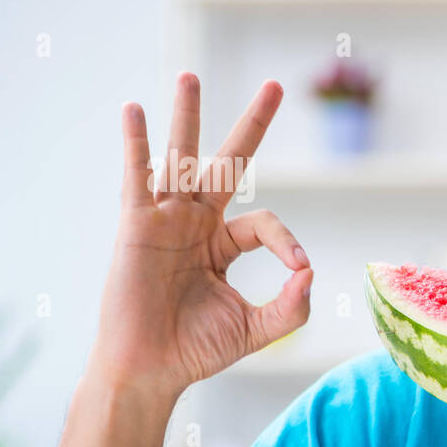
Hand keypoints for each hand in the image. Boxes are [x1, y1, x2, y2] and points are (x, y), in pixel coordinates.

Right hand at [87, 72, 312, 402]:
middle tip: (274, 85)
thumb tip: (312, 271)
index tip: (299, 269)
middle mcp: (195, 224)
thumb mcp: (258, 327)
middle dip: (252, 125)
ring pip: (182, 159)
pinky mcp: (138, 225)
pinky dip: (137, 145)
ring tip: (191, 76)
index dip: (287, 241)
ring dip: (187, 116)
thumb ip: (292, 305)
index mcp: (222, 244)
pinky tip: (135, 111)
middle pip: (228, 163)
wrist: (152, 370)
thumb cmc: (197, 349)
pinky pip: (137, 177)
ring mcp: (166, 220)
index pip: (264, 223)